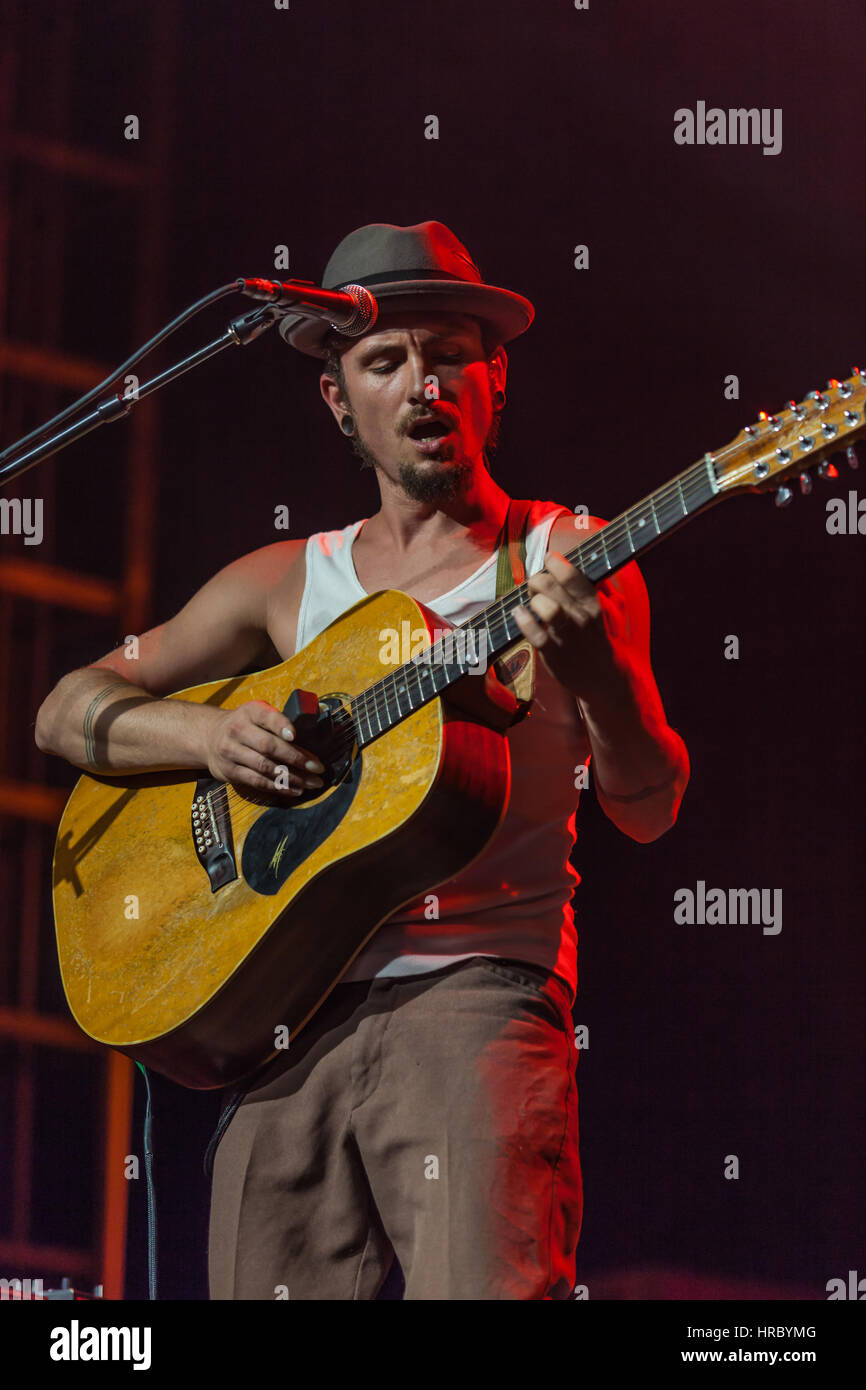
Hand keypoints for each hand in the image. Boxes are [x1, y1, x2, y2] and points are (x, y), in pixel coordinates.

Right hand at [204, 699, 324, 796]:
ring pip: (264, 767)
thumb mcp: (256, 714)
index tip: (294, 735)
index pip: (266, 717)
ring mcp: (231, 752)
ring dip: (291, 777)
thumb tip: (313, 729)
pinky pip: (256, 781)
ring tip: (311, 782)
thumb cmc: (245, 725)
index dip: (280, 725)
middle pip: (268, 746)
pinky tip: (294, 790)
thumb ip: (278, 720)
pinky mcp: (230, 771)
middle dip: (296, 758)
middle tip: (317, 768)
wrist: (210, 737)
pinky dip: (277, 787)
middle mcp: (237, 730)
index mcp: (249, 712)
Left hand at [512, 552, 629, 700]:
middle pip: (551, 586)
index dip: (555, 562)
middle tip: (535, 584)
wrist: (604, 677)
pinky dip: (523, 620)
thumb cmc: (600, 638)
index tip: (549, 559)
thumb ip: (600, 586)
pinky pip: (535, 633)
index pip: (572, 574)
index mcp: (593, 603)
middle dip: (537, 580)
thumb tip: (592, 562)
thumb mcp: (610, 609)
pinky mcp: (553, 653)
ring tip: (530, 601)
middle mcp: (581, 617)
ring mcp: (567, 636)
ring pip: (546, 607)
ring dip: (532, 599)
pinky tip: (519, 613)